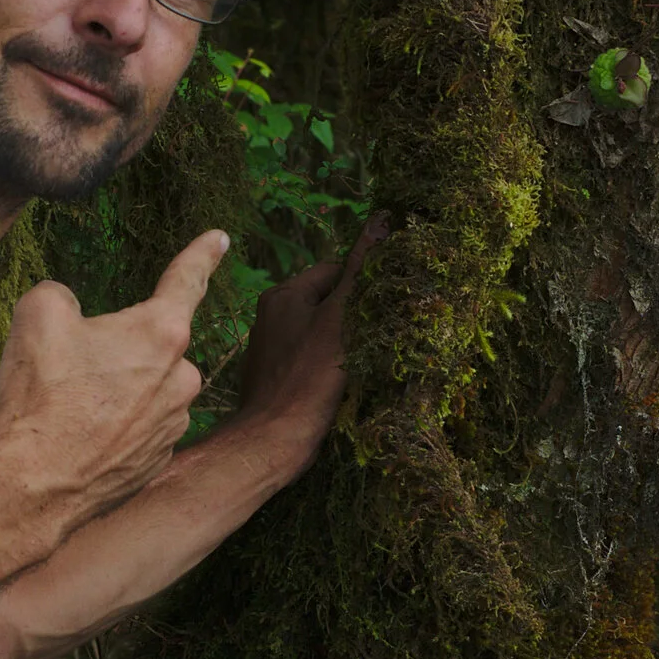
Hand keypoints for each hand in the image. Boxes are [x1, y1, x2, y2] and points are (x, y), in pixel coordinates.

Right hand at [0, 230, 228, 531]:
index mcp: (160, 332)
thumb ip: (63, 296)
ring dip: (120, 392)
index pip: (186, 280)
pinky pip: (140, 430)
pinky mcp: (158, 460)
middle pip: (155, 346)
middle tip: (74, 368)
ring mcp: (173, 423)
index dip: (201, 255)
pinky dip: (115, 429)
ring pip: (149, 391)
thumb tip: (70, 312)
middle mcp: (180, 377)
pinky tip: (80, 438)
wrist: (38, 481)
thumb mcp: (40, 314)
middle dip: (123, 350)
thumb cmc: (43, 394)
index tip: (220, 239)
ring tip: (71, 409)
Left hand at [231, 212, 387, 468]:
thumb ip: (360, 271)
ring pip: (321, 332)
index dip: (364, 286)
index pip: (335, 271)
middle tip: (380, 335)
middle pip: (328, 301)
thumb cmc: (309, 378)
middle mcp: (271, 315)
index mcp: (283, 294)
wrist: (273, 440)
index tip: (387, 306)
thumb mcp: (341, 319)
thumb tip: (381, 218)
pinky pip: (311, 358)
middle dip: (355, 315)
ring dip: (345, 342)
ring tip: (365, 360)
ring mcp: (271, 348)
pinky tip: (345, 383)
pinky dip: (330, 365)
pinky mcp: (276, 377)